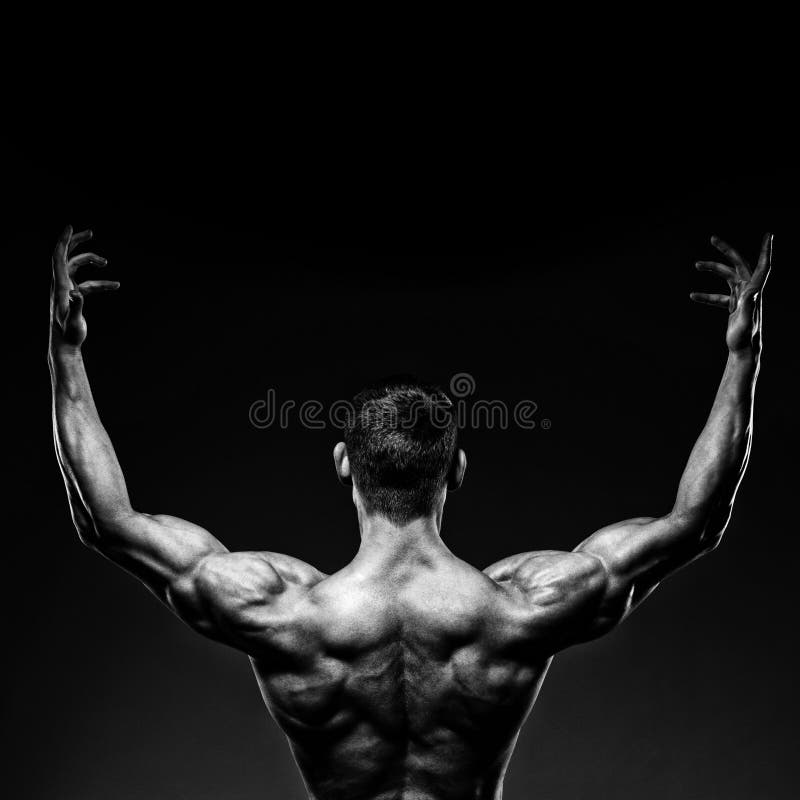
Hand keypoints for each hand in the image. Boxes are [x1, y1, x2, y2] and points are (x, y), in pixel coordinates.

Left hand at [50, 225, 118, 348]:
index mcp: (60, 285)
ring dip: (92, 262)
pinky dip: (101, 283)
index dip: (64, 241)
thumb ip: (76, 306)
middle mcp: (61, 284)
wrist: (65, 345)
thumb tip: (76, 293)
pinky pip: (88, 283)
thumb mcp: (73, 320)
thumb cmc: (69, 334)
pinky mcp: (74, 297)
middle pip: (67, 256)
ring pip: (77, 267)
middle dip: (77, 243)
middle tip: (90, 233)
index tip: (72, 227)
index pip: (59, 257)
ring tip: (106, 263)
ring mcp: (67, 289)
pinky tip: (116, 286)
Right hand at [691, 233, 772, 353]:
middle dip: (726, 250)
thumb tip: (751, 291)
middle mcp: (749, 291)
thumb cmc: (745, 337)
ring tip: (697, 265)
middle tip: (713, 238)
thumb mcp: (746, 321)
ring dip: (713, 269)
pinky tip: (693, 296)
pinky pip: (719, 296)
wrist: (743, 351)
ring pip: (727, 277)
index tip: (768, 235)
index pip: (763, 266)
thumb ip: (748, 305)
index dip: (765, 250)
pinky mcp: (734, 306)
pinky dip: (706, 295)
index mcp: (754, 291)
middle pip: (738, 264)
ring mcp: (742, 297)